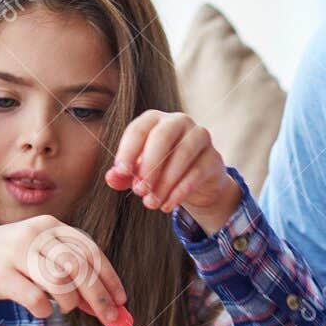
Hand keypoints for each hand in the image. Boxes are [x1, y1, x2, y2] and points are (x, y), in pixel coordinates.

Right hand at [0, 216, 129, 325]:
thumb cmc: (2, 260)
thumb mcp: (36, 256)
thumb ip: (68, 273)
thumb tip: (104, 304)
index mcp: (49, 226)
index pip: (90, 251)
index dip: (109, 278)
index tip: (121, 301)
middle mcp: (35, 234)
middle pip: (80, 267)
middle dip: (100, 297)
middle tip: (110, 319)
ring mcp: (17, 252)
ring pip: (61, 280)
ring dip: (71, 302)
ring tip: (66, 309)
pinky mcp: (0, 275)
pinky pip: (35, 297)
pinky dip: (44, 309)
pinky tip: (41, 310)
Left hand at [107, 110, 240, 234]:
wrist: (196, 181)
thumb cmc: (161, 169)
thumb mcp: (139, 172)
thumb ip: (123, 174)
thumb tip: (112, 178)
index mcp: (156, 120)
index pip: (139, 129)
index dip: (128, 150)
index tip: (122, 172)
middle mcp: (179, 121)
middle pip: (163, 136)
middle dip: (149, 164)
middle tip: (139, 191)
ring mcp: (200, 137)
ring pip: (183, 155)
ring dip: (164, 182)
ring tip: (151, 203)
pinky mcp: (213, 157)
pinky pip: (197, 172)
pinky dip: (179, 191)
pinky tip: (167, 205)